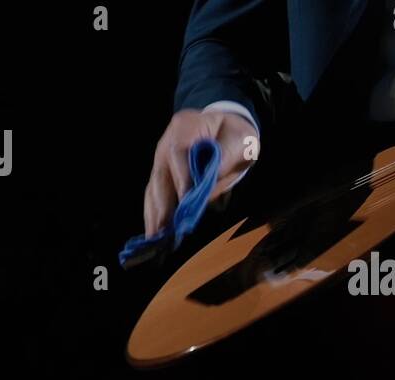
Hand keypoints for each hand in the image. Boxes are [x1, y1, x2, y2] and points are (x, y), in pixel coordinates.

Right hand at [143, 110, 259, 236]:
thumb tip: (206, 189)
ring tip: (154, 237)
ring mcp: (161, 157)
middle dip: (162, 203)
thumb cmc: (234, 134)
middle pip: (161, 174)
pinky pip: (155, 193)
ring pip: (154, 187)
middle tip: (164, 228)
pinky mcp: (162, 173)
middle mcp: (167, 141)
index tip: (185, 200)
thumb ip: (225, 161)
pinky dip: (154, 212)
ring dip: (154, 213)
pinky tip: (154, 231)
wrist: (227, 128)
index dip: (181, 177)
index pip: (178, 153)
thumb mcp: (240, 140)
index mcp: (185, 126)